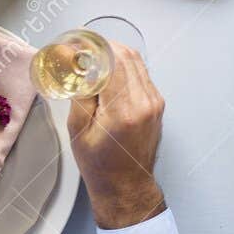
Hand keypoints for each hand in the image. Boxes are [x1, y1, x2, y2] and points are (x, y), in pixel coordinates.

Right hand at [67, 43, 166, 229]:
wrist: (126, 185)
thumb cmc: (101, 165)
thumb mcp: (78, 130)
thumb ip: (81, 94)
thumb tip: (79, 66)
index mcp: (124, 111)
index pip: (114, 62)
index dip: (93, 48)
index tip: (77, 47)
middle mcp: (145, 103)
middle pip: (127, 56)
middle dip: (103, 47)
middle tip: (82, 50)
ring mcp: (155, 102)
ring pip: (137, 62)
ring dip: (115, 55)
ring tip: (93, 60)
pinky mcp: (157, 104)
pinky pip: (141, 74)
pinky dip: (124, 68)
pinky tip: (108, 74)